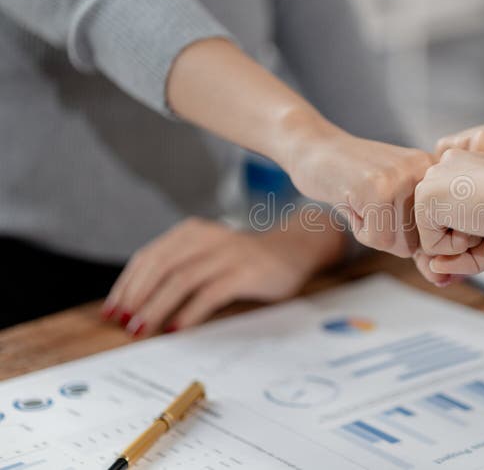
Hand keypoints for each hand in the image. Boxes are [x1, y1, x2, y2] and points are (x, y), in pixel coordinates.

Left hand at [101, 217, 343, 336]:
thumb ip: (179, 269)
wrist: (293, 250)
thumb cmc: (244, 261)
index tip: (111, 311)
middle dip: (136, 297)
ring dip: (156, 307)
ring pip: (181, 279)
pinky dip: (190, 312)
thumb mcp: (208, 256)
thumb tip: (136, 305)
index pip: (149, 257)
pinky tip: (177, 328)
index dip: (127, 285)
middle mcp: (207, 237)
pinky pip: (210, 292)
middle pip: (160, 266)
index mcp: (191, 232)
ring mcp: (228, 253)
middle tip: (122, 323)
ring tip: (142, 329)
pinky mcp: (246, 271)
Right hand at [288, 130, 432, 257]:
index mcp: (435, 173)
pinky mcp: (375, 187)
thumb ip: (420, 239)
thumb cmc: (354, 179)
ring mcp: (401, 178)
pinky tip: (352, 202)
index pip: (440, 235)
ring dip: (374, 234)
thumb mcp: (395, 204)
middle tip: (372, 208)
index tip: (391, 217)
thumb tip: (442, 280)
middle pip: (420, 243)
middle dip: (391, 236)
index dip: (413, 239)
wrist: (316, 145)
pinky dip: (359, 229)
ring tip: (363, 204)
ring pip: (399, 244)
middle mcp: (425, 171)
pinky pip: (377, 239)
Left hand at [414, 149, 483, 277]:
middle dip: (466, 238)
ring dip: (462, 241)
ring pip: (433, 237)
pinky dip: (455, 247)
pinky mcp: (426, 196)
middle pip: (437, 227)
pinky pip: (430, 247)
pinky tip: (476, 221)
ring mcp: (432, 180)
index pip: (448, 215)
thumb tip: (433, 267)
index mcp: (463, 169)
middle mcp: (444, 168)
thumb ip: (462, 255)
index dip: (470, 233)